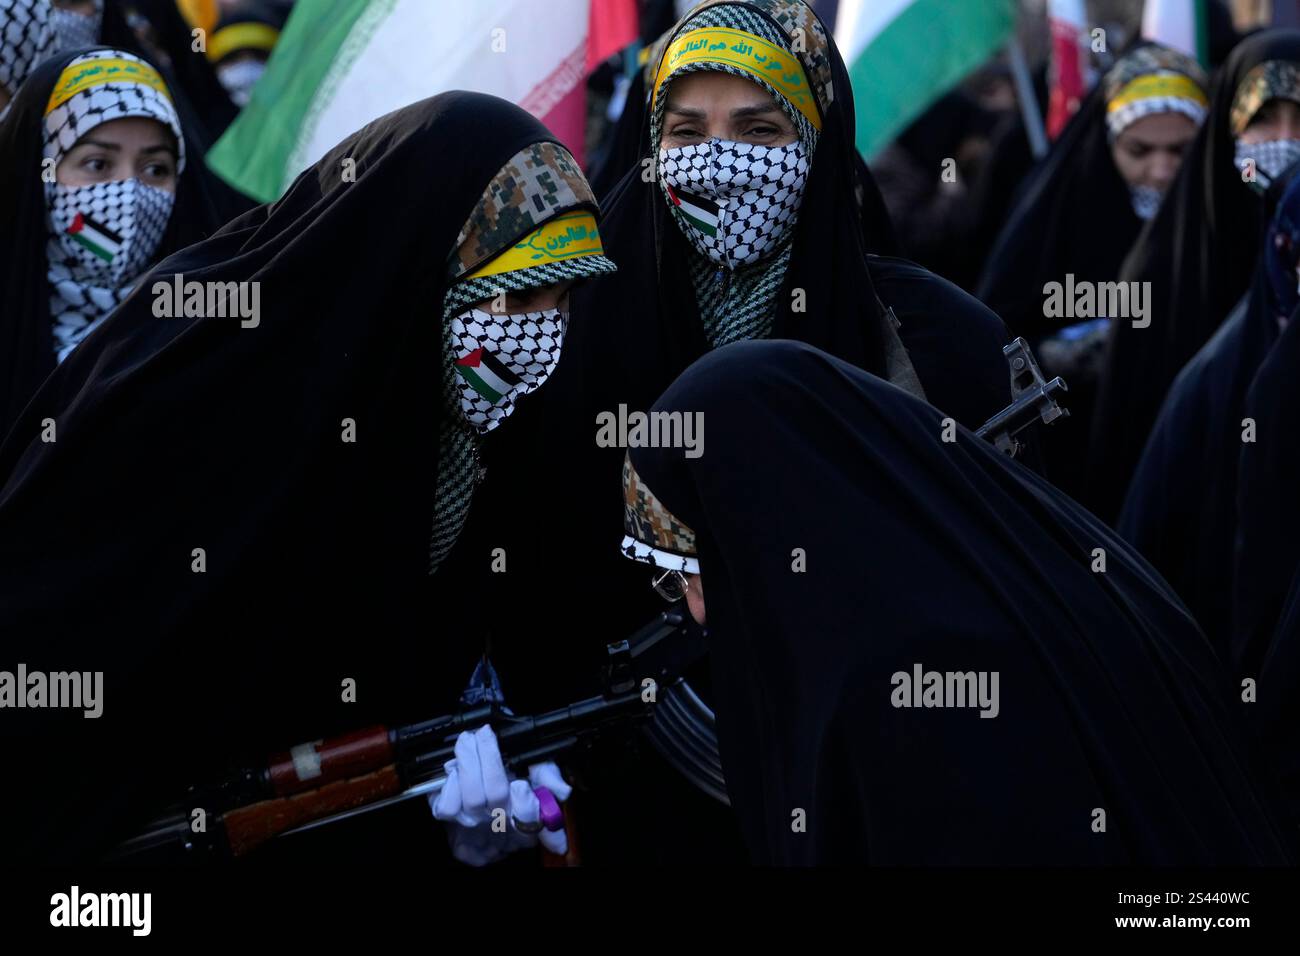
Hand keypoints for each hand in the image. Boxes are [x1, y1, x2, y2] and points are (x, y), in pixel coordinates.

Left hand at [428, 724, 571, 865]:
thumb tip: (563, 791)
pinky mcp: (450, 817)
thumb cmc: (510, 769)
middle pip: (496, 796)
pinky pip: (447, 807)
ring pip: (472, 798)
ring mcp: (474, 819)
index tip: (520, 785)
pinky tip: (454, 770)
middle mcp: (500, 819)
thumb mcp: (535, 766)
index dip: (525, 806)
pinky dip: (450, 785)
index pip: (530, 819)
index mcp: (526, 812)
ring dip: (468, 762)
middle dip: (490, 759)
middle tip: (485, 733)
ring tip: (469, 739)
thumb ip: (549, 774)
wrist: (476, 775)